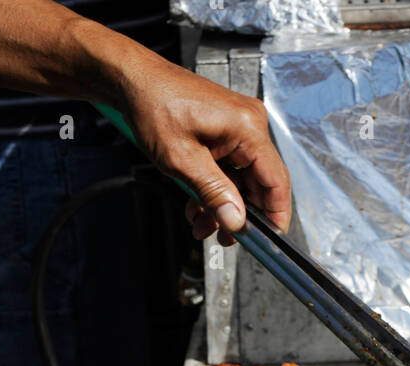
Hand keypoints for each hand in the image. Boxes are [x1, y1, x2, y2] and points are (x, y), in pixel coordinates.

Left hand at [117, 57, 290, 245]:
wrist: (132, 81)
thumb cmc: (153, 104)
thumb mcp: (183, 161)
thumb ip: (215, 194)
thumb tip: (237, 221)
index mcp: (247, 127)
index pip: (276, 181)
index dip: (275, 216)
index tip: (268, 241)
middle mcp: (249, 125)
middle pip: (259, 184)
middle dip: (238, 214)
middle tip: (223, 237)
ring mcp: (237, 127)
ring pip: (241, 181)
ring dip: (222, 205)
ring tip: (201, 223)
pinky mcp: (224, 131)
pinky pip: (229, 169)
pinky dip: (214, 189)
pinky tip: (197, 203)